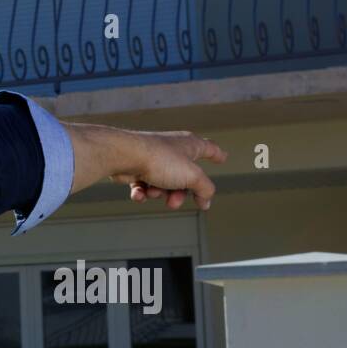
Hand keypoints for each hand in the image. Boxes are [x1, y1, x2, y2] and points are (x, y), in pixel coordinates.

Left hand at [109, 130, 227, 210]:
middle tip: (173, 202)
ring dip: (158, 193)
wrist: (124, 156)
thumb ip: (205, 190)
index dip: (217, 154)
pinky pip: (143, 185)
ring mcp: (153, 158)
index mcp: (189, 145)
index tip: (222, 157)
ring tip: (153, 192)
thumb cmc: (159, 159)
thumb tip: (207, 201)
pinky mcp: (136, 166)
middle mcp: (172, 149)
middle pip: (184, 177)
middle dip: (179, 194)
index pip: (208, 149)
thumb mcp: (192, 176)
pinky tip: (138, 193)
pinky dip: (141, 192)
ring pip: (163, 184)